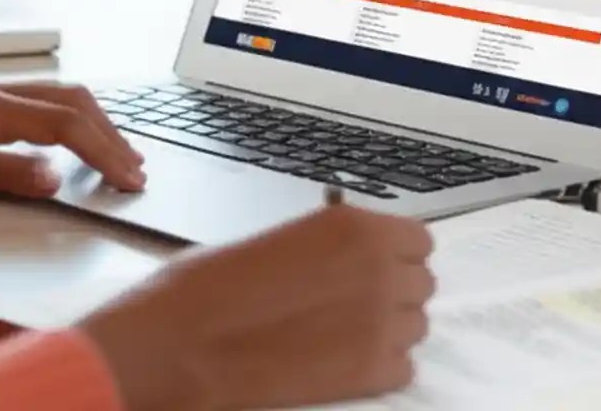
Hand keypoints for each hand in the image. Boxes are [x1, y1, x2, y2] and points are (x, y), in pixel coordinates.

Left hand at [0, 83, 144, 196]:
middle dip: (112, 137)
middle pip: (75, 103)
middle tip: (136, 172)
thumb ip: (0, 173)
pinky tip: (75, 135)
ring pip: (62, 97)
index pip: (66, 125)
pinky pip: (43, 100)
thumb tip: (57, 179)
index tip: (128, 181)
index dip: (104, 153)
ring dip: (98, 123)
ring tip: (120, 154)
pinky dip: (74, 117)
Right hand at [80, 205, 434, 409]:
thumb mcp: (275, 240)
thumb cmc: (207, 287)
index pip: (418, 240)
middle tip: (354, 303)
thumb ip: (326, 246)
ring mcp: (381, 323)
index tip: (378, 265)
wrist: (179, 345)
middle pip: (421, 282)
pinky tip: (340, 364)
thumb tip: (340, 258)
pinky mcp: (371, 373)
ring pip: (415, 326)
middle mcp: (379, 270)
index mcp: (355, 227)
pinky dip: (380, 369)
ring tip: (342, 335)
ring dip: (388, 330)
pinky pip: (403, 368)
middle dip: (394, 292)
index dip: (396, 254)